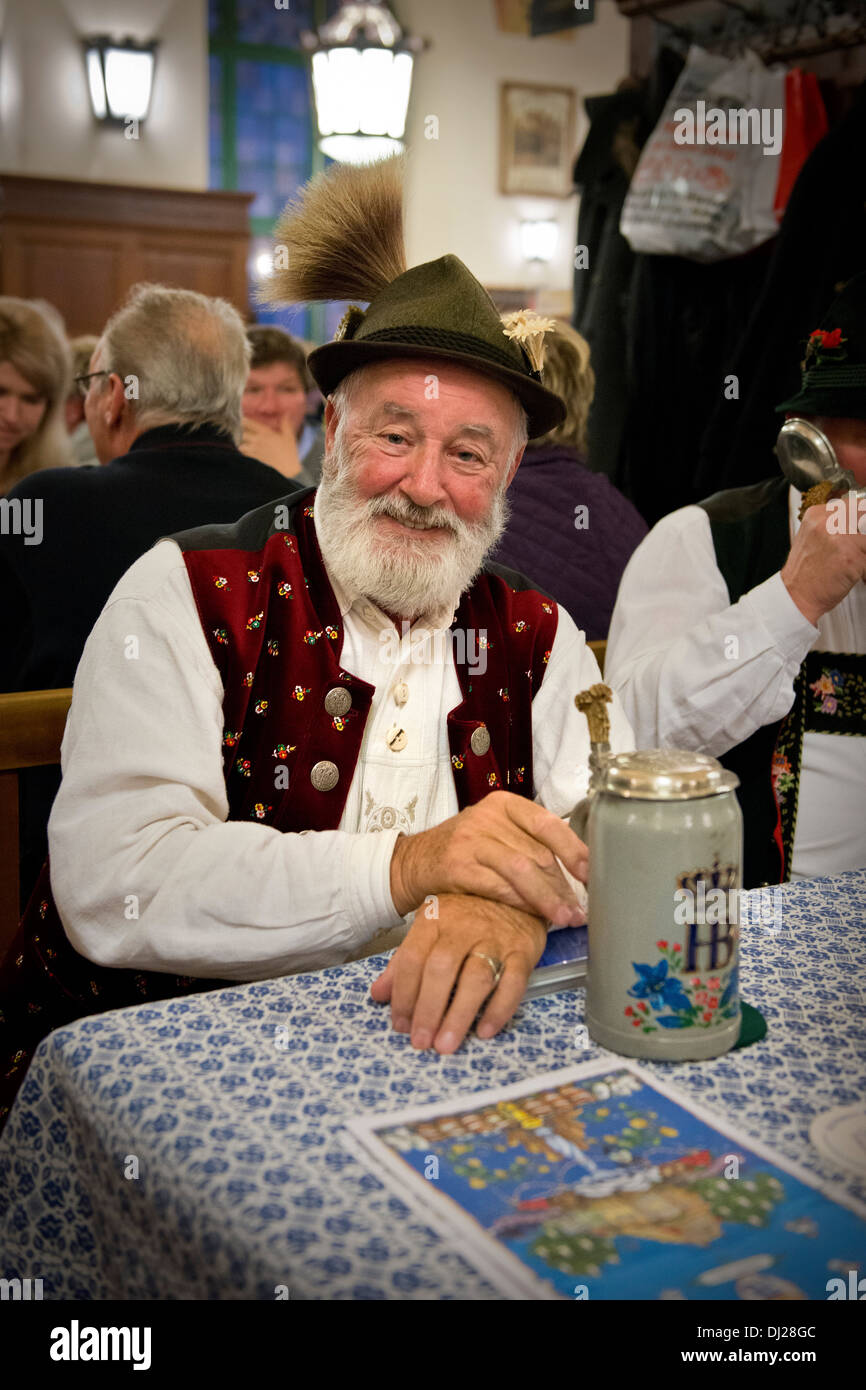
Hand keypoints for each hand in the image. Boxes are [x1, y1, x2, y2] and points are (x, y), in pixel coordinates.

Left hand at [240, 415, 301, 478]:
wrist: (288, 470)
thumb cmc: (289, 453)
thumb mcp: (289, 436)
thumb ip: (285, 424)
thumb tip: (286, 413)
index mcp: (266, 433)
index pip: (249, 424)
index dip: (243, 420)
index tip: (241, 419)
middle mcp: (258, 441)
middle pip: (242, 433)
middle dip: (241, 432)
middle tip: (240, 431)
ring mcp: (254, 451)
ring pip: (241, 444)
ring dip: (241, 443)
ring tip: (242, 442)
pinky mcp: (253, 460)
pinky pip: (243, 454)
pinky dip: (243, 452)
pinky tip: (245, 452)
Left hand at [370, 893, 546, 1051]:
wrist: (517, 885)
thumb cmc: (468, 911)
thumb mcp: (431, 925)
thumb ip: (404, 960)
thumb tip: (378, 994)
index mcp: (435, 919)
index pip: (412, 958)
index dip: (403, 994)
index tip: (400, 1024)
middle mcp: (464, 927)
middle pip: (441, 970)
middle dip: (428, 1009)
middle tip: (421, 1042)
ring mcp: (495, 939)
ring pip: (476, 978)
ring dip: (459, 1015)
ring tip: (446, 1044)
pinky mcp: (524, 950)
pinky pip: (514, 982)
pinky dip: (500, 1009)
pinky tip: (485, 1031)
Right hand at [389, 789, 587, 926]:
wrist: (415, 862)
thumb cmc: (466, 850)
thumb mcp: (497, 834)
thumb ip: (531, 845)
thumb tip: (579, 874)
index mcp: (505, 804)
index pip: (548, 823)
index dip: (573, 850)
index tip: (591, 874)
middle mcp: (488, 816)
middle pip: (537, 852)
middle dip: (563, 886)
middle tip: (580, 911)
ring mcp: (471, 839)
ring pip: (522, 870)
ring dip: (547, 899)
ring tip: (565, 918)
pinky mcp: (458, 865)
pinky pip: (499, 887)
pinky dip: (521, 903)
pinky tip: (535, 916)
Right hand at [781, 499, 865, 624]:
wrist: (795, 596)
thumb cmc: (806, 571)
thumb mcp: (814, 537)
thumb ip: (834, 523)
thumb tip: (859, 519)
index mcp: (817, 514)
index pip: (855, 503)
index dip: (861, 518)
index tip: (860, 530)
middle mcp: (827, 522)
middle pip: (865, 516)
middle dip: (863, 534)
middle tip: (857, 549)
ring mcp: (840, 538)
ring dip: (864, 552)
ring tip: (854, 563)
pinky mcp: (851, 557)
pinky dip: (865, 569)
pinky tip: (854, 574)